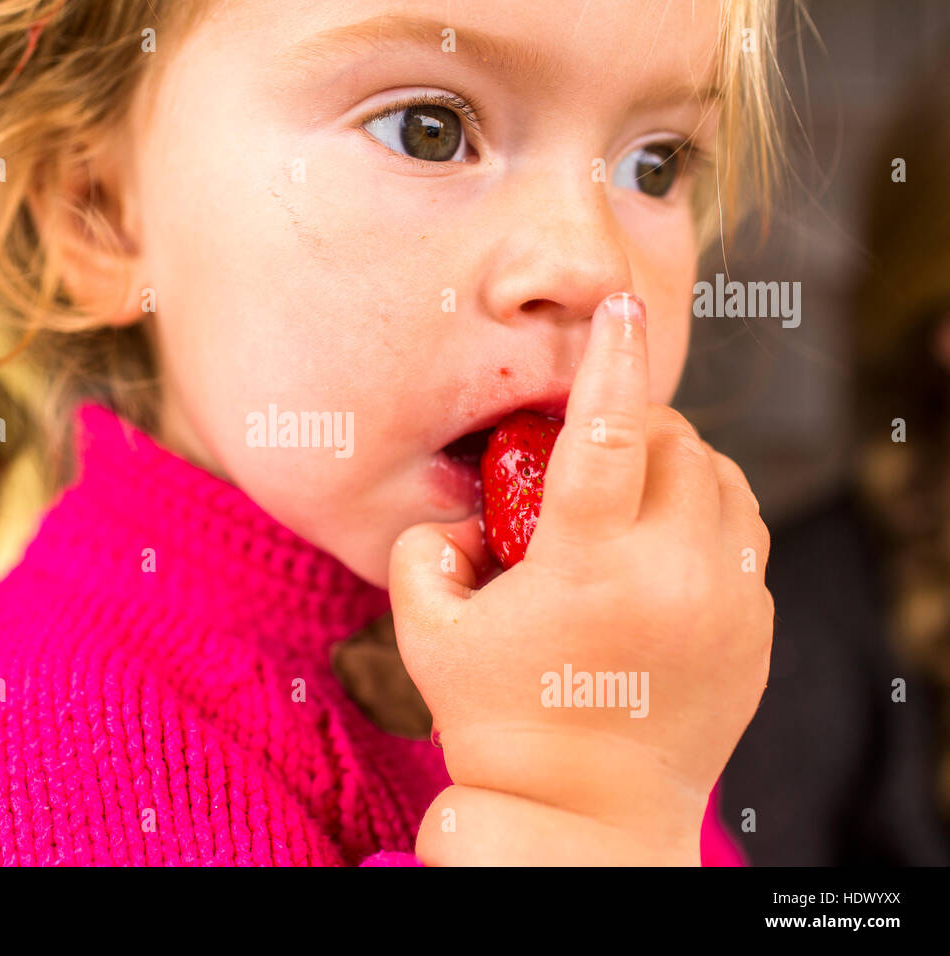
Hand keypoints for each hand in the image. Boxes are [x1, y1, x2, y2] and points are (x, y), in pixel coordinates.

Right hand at [390, 292, 773, 851]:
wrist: (583, 813)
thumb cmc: (497, 719)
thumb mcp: (428, 631)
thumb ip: (425, 549)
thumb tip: (467, 514)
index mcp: (590, 567)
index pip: (610, 432)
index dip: (614, 358)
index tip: (619, 305)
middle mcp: (674, 576)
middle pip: (677, 444)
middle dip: (634, 427)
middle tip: (589, 455)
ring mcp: (727, 605)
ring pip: (726, 482)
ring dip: (678, 466)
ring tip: (631, 496)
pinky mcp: (754, 631)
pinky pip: (744, 537)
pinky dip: (706, 519)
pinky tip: (662, 551)